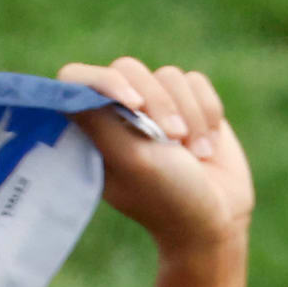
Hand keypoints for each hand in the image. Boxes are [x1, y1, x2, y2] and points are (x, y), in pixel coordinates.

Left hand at [60, 55, 254, 254]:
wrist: (219, 217)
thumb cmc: (168, 196)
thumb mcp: (130, 160)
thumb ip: (99, 119)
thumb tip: (69, 82)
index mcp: (93, 130)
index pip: (77, 78)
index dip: (104, 81)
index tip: (134, 104)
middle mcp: (120, 113)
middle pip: (129, 69)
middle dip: (160, 103)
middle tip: (174, 139)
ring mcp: (156, 107)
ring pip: (169, 75)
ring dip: (190, 115)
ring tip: (196, 153)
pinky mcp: (189, 104)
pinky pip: (196, 82)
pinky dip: (208, 112)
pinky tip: (207, 145)